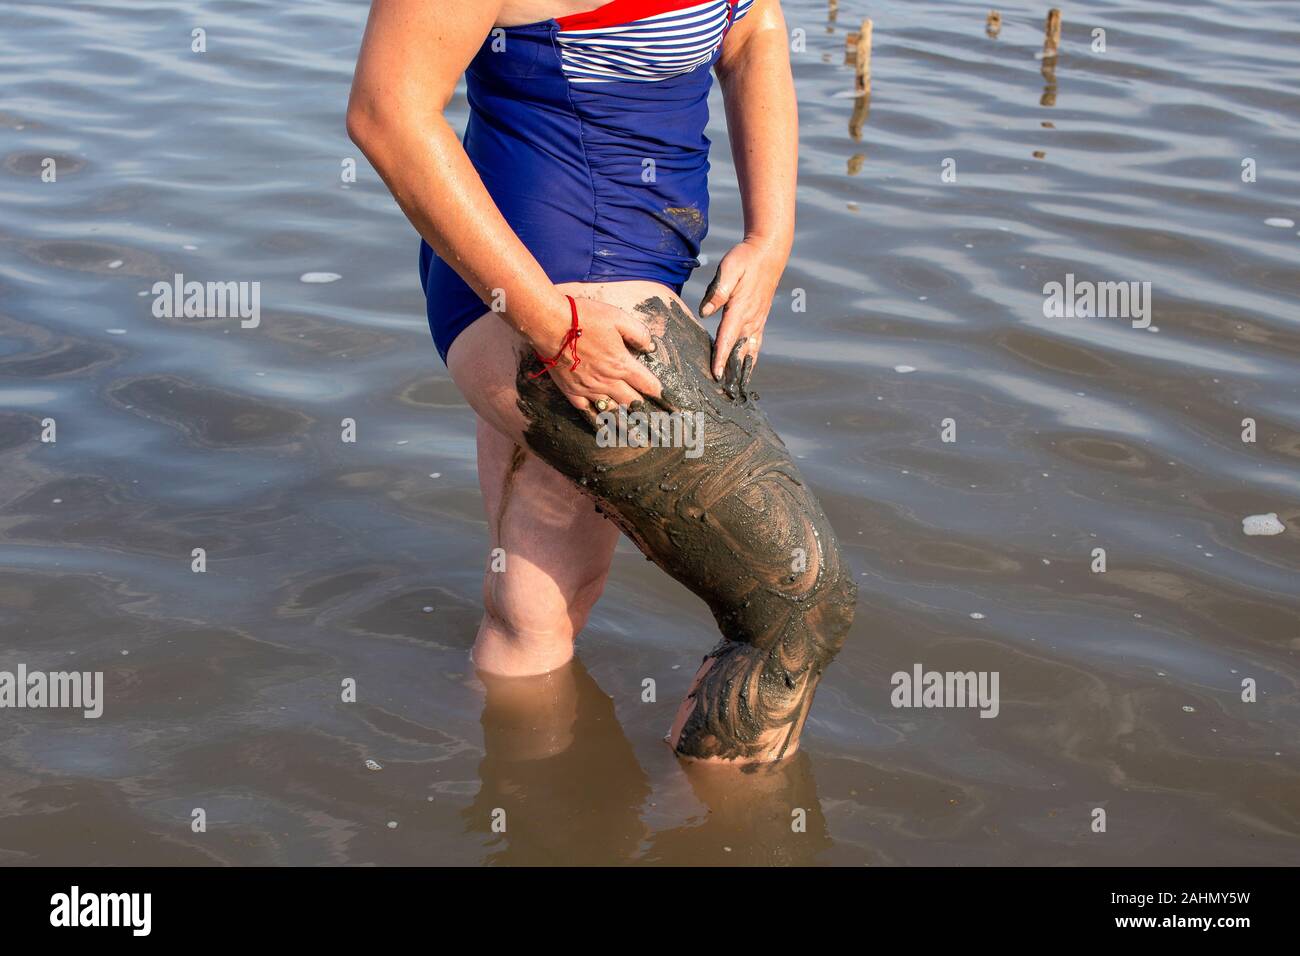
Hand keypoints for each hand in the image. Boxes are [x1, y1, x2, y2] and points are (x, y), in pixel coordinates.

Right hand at [530, 295, 663, 421]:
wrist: (549, 324)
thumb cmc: (584, 317)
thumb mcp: (618, 317)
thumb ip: (638, 333)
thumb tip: (650, 347)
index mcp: (621, 364)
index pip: (648, 385)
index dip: (663, 397)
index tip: (674, 408)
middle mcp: (608, 381)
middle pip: (633, 402)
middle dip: (648, 414)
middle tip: (658, 427)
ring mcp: (589, 389)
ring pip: (613, 411)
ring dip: (626, 422)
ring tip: (638, 436)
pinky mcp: (572, 391)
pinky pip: (588, 412)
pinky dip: (599, 422)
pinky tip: (605, 430)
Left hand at [699, 238, 786, 384]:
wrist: (769, 252)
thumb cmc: (745, 258)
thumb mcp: (729, 269)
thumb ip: (718, 291)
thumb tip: (705, 312)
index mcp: (740, 309)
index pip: (727, 339)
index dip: (720, 358)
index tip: (715, 375)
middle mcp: (751, 319)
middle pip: (738, 351)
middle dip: (730, 372)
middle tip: (723, 392)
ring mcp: (758, 320)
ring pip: (749, 351)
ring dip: (742, 370)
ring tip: (735, 388)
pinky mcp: (760, 318)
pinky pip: (756, 344)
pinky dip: (751, 360)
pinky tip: (747, 370)